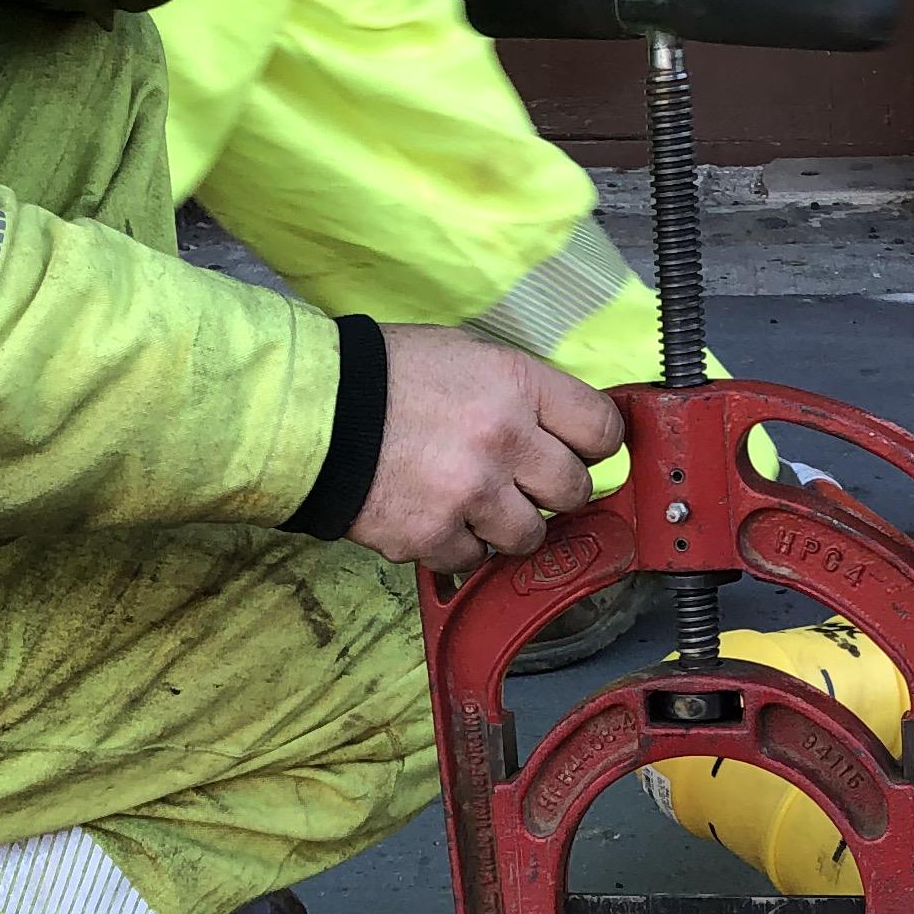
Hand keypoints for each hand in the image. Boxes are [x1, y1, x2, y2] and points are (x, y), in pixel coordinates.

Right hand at [349, 327, 624, 573]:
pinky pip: (473, 559)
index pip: (601, 431)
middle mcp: (503, 442)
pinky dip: (458, 544)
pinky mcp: (434, 537)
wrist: (312, 412)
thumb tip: (561, 427)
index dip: (593, 444)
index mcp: (516, 386)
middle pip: (574, 491)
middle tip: (523, 479)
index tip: (579, 450)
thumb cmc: (385, 375)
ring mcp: (470, 495)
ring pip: (529, 536)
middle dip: (553, 489)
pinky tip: (435, 513)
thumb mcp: (464, 353)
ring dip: (507, 524)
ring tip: (474, 499)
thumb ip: (519, 390)